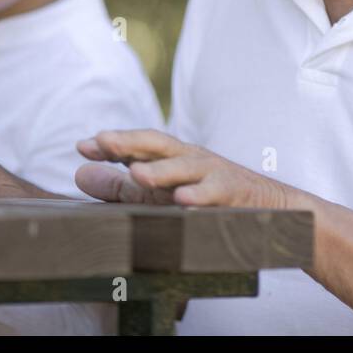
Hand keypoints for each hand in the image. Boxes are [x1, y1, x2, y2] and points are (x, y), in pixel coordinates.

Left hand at [75, 129, 293, 207]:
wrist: (274, 210)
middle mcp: (191, 160)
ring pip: (185, 169)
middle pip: (159, 145)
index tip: (82, 146)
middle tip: (102, 141)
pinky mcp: (234, 194)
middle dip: (131, 142)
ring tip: (136, 174)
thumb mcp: (161, 194)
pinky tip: (184, 203)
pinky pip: (215, 195)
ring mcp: (214, 174)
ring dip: (161, 171)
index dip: (111, 145)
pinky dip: (200, 198)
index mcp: (172, 158)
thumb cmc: (210, 199)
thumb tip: (77, 174)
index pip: (138, 146)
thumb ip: (120, 187)